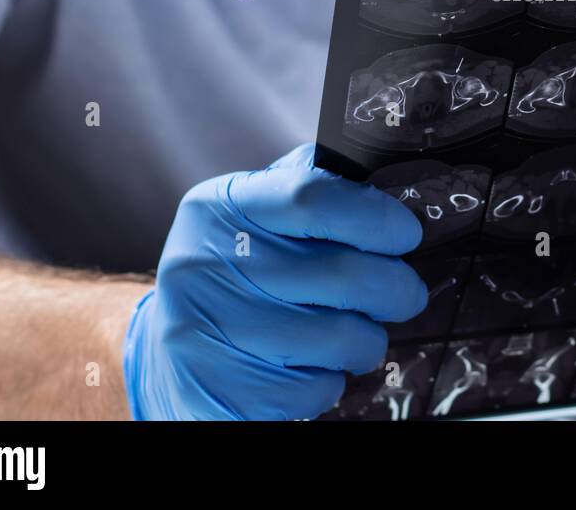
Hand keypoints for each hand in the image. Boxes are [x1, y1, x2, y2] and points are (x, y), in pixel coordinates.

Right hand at [122, 144, 426, 419]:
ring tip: (359, 335)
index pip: (313, 197)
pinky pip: (313, 389)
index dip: (376, 217)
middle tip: (406, 293)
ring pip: (338, 337)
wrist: (169, 350)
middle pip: (341, 272)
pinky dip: (329, 381)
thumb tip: (384, 184)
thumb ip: (308, 189)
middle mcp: (203, 264)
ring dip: (367, 340)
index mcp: (218, 208)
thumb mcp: (254, 215)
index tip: (406, 233)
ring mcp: (205, 331)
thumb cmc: (234, 273)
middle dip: (395, 287)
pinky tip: (314, 367)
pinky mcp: (217, 391)